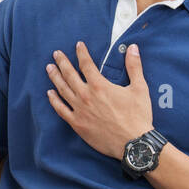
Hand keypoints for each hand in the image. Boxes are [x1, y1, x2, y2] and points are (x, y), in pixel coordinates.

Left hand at [46, 40, 153, 159]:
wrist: (133, 143)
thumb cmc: (138, 116)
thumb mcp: (139, 88)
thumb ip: (134, 66)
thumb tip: (133, 47)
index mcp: (99, 85)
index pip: (86, 64)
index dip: (81, 53)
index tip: (78, 45)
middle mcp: (86, 96)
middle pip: (69, 75)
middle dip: (62, 62)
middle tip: (56, 54)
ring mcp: (79, 110)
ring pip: (62, 90)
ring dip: (55, 77)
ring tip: (49, 68)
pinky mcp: (77, 124)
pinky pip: (61, 110)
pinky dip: (54, 100)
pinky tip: (49, 93)